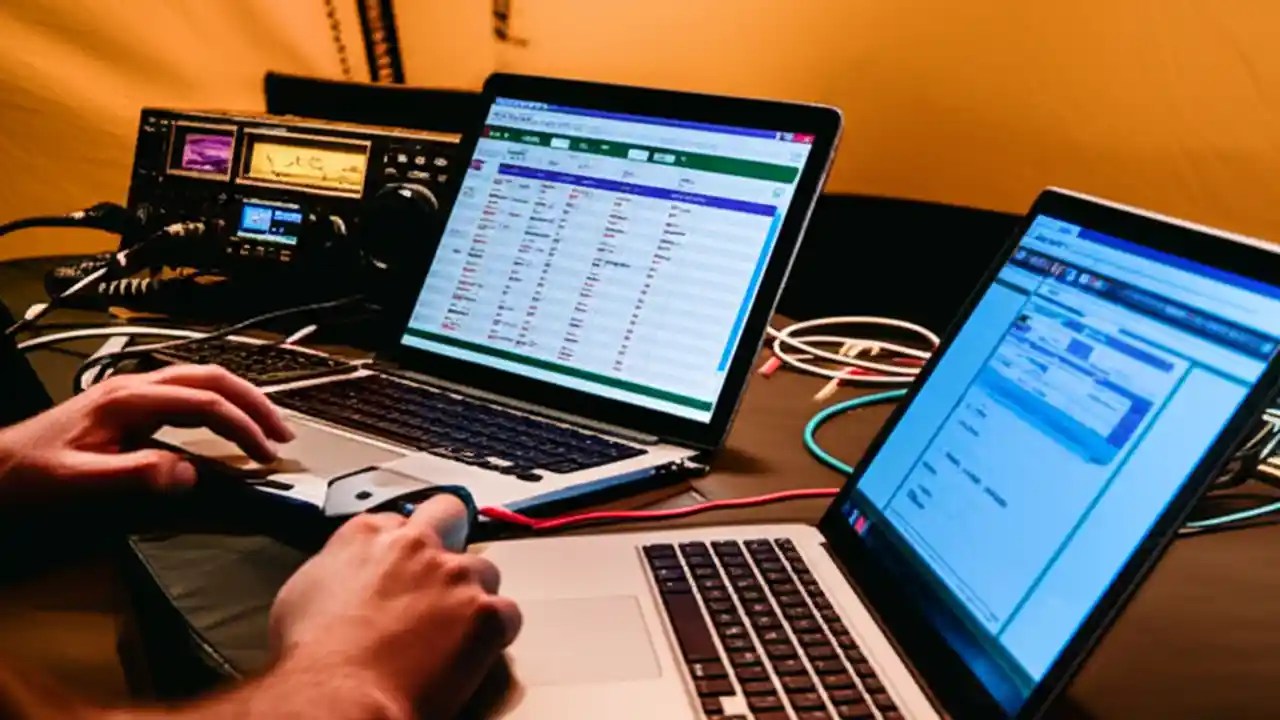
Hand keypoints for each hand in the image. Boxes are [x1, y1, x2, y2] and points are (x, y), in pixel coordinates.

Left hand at [0, 364, 293, 501]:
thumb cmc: (33, 473)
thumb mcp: (81, 480)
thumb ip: (136, 474)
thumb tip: (188, 472)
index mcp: (129, 400)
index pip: (205, 403)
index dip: (242, 427)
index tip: (265, 454)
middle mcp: (135, 387)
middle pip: (212, 379)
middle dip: (255, 404)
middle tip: (283, 434)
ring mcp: (134, 392)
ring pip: (203, 380)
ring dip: (241, 400)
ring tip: (268, 426)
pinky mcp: (132, 404)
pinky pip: (189, 393)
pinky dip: (220, 404)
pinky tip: (228, 423)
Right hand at [269, 495, 521, 719]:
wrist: (339, 695)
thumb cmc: (313, 658)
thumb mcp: (299, 595)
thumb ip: (336, 570)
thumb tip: (345, 578)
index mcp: (366, 535)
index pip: (396, 520)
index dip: (400, 547)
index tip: (400, 565)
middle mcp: (415, 546)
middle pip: (449, 515)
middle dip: (450, 534)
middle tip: (444, 568)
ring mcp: (454, 576)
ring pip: (484, 570)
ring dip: (472, 594)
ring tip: (451, 630)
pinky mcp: (485, 612)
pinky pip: (507, 613)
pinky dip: (496, 632)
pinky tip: (472, 652)